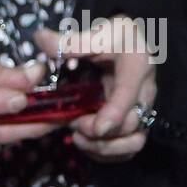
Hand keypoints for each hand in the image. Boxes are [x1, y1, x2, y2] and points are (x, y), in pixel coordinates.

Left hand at [36, 17, 156, 162]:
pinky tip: (86, 145)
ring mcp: (142, 110)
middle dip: (101, 132)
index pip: (129, 93)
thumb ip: (71, 41)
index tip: (97, 127)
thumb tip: (41, 39)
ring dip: (105, 148)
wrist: (131, 42)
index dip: (115, 113)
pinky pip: (128, 148)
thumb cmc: (114, 37)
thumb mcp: (97, 33)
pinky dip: (108, 153)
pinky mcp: (135, 122)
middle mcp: (145, 92)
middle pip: (131, 124)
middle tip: (73, 124)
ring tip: (79, 140)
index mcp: (137, 65)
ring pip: (134, 142)